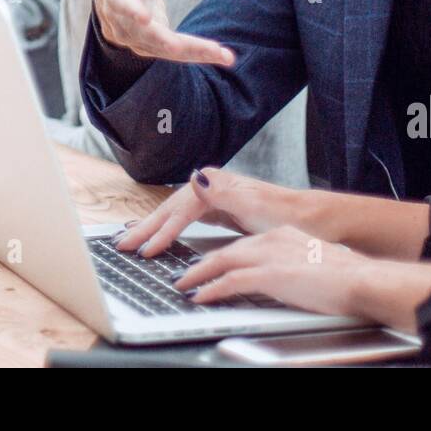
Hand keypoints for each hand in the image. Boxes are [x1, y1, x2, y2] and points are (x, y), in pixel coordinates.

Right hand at [91, 0, 233, 65]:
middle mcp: (119, 19)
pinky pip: (176, 53)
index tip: (144, 17)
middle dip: (167, 42)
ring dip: (193, 52)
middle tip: (189, 48)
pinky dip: (199, 54)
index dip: (129, 9)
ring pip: (163, 48)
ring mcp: (134, 36)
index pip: (118, 1)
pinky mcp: (152, 46)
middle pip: (144, 33)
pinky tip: (225, 57)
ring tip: (224, 55)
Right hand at [116, 166, 300, 256]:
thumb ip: (222, 193)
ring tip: (129, 241)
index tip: (147, 251)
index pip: (179, 210)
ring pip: (173, 213)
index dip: (162, 231)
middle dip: (146, 228)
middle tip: (122, 246)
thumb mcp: (254, 204)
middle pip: (170, 208)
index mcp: (214, 182)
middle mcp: (209, 185)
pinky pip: (182, 220)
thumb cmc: (284, 214)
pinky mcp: (215, 210)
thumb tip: (195, 179)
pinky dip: (166, 229)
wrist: (308, 218)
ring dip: (151, 228)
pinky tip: (156, 236)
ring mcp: (211, 196)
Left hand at [172, 226, 430, 330]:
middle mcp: (273, 239)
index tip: (206, 264)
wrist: (363, 279)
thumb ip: (291, 267)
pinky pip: (231, 280)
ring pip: (222, 260)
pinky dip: (212, 288)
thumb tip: (281, 281)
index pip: (243, 244)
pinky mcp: (271, 274)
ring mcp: (271, 255)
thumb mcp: (311, 265)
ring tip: (183, 285)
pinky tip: (201, 297)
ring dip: (199, 274)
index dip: (221, 255)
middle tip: (184, 273)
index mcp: (284, 236)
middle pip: (227, 249)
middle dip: (201, 262)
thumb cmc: (346, 278)